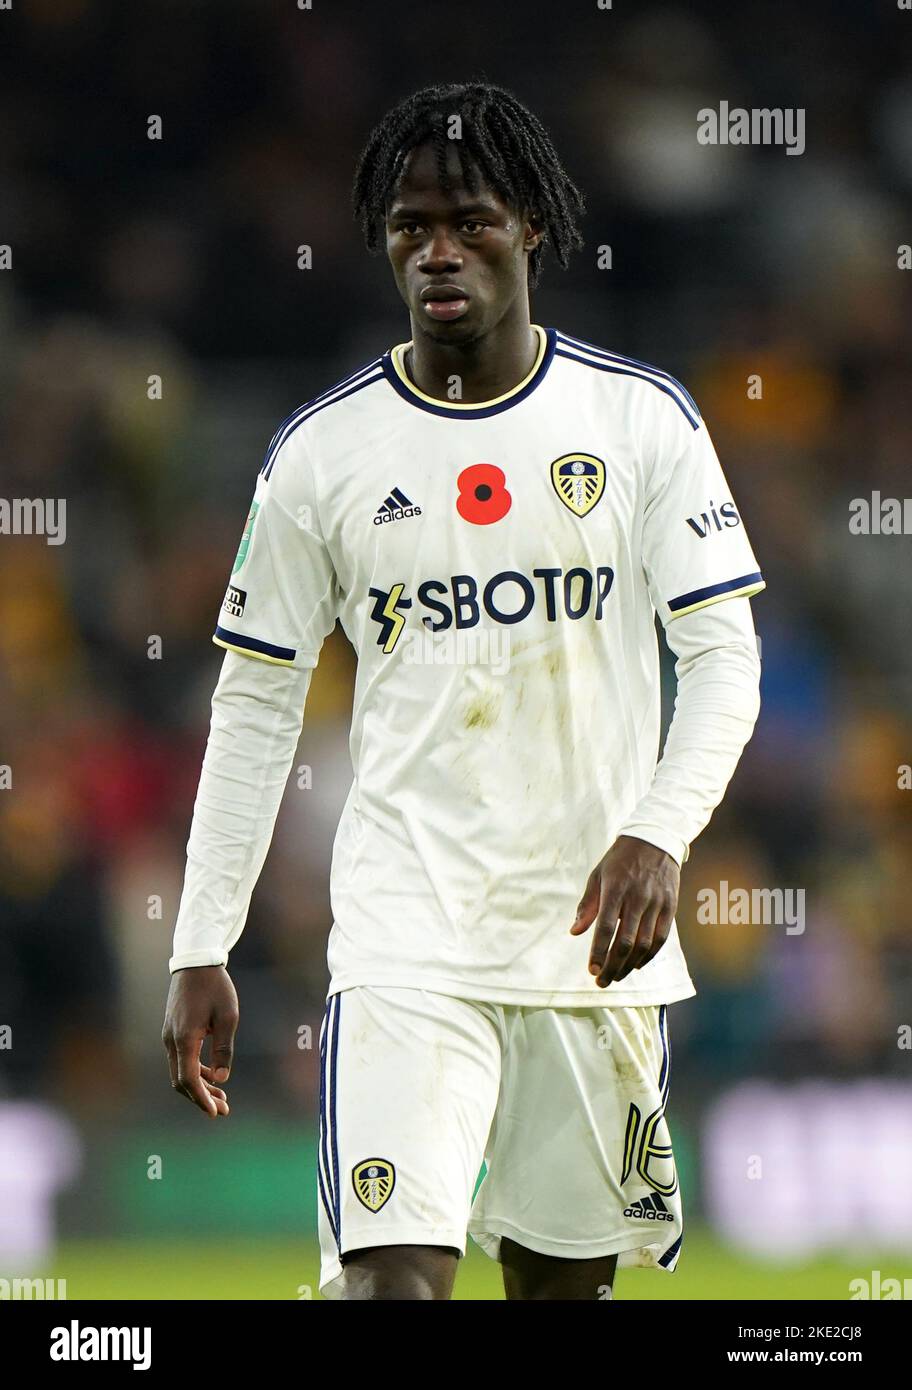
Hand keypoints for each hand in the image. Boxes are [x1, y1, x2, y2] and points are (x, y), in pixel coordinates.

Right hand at [162, 965, 238, 1117]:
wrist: (195, 962)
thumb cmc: (215, 987)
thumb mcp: (228, 1017)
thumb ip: (224, 1049)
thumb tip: (222, 1079)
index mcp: (184, 1039)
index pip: (189, 1079)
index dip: (202, 1099)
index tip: (215, 1112)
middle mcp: (171, 1041)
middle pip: (181, 1081)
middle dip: (201, 1098)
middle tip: (223, 1109)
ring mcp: (169, 1036)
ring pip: (180, 1071)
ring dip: (199, 1086)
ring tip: (221, 1096)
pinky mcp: (172, 1031)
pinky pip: (181, 1059)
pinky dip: (195, 1071)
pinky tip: (213, 1075)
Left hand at [569, 835, 679, 986]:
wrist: (654, 840)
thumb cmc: (620, 860)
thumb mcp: (597, 876)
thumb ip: (587, 906)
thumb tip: (574, 933)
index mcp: (615, 889)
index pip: (606, 928)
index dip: (598, 952)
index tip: (592, 970)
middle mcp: (637, 898)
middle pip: (626, 942)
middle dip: (612, 967)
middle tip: (602, 981)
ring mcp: (657, 903)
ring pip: (644, 945)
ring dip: (629, 965)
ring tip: (616, 976)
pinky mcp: (671, 906)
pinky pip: (661, 938)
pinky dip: (649, 956)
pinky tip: (637, 964)